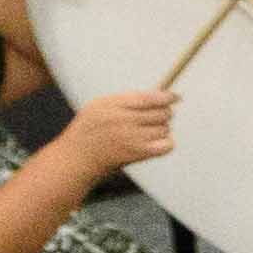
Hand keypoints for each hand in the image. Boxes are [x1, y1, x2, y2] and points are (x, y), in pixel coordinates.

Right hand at [60, 85, 180, 177]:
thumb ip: (125, 99)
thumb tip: (158, 94)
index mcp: (113, 105)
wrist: (76, 158)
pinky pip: (166, 145)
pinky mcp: (137, 153)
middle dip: (163, 113)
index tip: (175, 97)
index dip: (166, 96)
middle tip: (156, 117)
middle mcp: (123, 120)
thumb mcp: (98, 106)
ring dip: (161, 129)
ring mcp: (131, 137)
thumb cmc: (88, 131)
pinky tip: (156, 143)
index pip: (149, 97)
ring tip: (146, 133)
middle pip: (161, 112)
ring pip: (164, 128)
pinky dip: (166, 143)